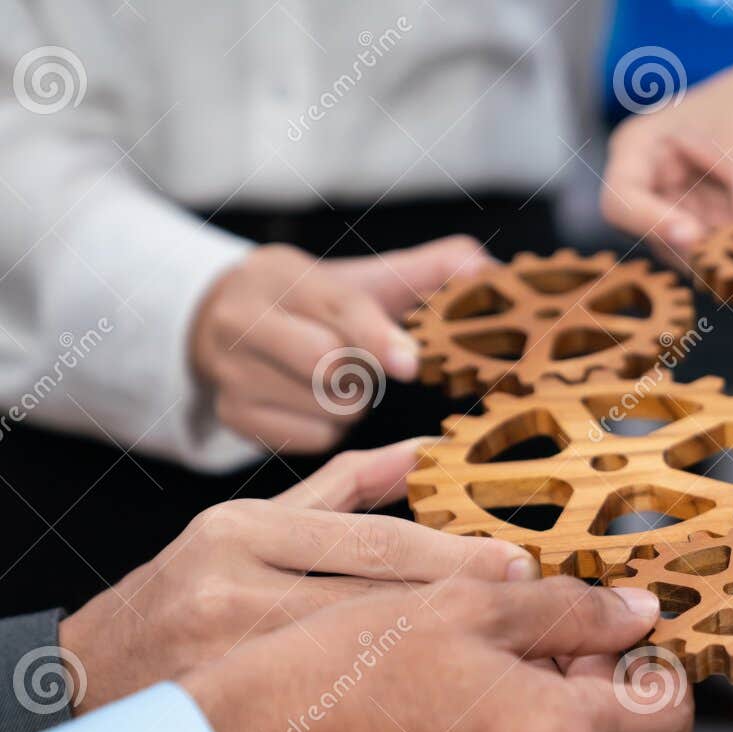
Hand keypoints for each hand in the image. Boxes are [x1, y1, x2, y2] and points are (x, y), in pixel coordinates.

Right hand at [59, 440, 534, 712]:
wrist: (104, 711)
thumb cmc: (184, 608)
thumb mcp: (253, 524)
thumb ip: (345, 488)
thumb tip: (427, 450)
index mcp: (236, 535)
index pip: (380, 546)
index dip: (466, 560)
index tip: (524, 569)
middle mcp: (231, 600)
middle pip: (390, 610)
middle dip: (485, 621)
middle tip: (558, 627)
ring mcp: (237, 680)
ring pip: (386, 677)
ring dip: (476, 683)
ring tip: (538, 678)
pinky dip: (436, 730)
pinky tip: (483, 728)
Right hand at [182, 577, 689, 731]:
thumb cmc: (338, 675)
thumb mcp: (466, 605)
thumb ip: (570, 610)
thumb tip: (636, 613)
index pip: (671, 716)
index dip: (649, 667)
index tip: (607, 637)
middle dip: (596, 688)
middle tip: (529, 642)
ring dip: (552, 723)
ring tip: (478, 675)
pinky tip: (450, 717)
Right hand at [190, 235, 491, 451]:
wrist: (224, 318)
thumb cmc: (314, 302)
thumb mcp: (363, 278)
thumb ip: (427, 271)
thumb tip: (486, 268)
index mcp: (282, 277)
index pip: (338, 309)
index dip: (378, 336)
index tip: (411, 362)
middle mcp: (244, 320)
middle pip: (328, 366)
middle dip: (364, 373)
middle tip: (362, 364)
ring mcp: (231, 370)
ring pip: (324, 408)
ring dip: (350, 405)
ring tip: (335, 380)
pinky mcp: (231, 414)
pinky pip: (309, 439)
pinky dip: (327, 429)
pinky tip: (314, 403)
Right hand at [602, 58, 732, 261]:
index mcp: (641, 151)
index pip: (621, 203)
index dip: (651, 224)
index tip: (694, 235)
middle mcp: (656, 190)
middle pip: (665, 242)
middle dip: (713, 246)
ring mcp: (688, 216)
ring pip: (702, 258)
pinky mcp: (720, 234)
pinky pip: (730, 257)